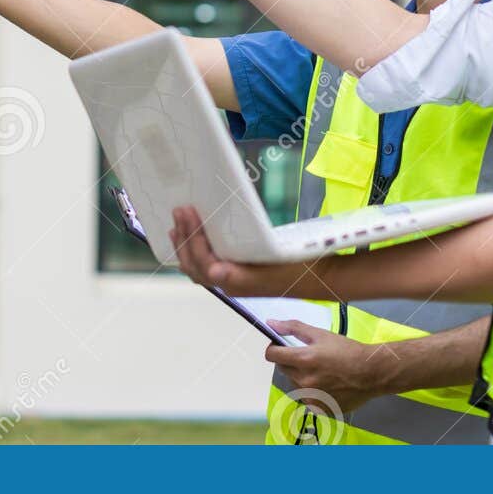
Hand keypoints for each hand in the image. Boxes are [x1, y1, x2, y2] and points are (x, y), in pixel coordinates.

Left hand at [168, 206, 331, 297]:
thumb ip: (243, 271)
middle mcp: (229, 284)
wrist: (315, 276)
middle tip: (179, 209)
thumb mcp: (275, 262)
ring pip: (196, 268)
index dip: (193, 238)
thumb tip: (214, 272)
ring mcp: (230, 280)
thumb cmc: (297, 265)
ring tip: (177, 222)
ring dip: (184, 245)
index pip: (203, 262)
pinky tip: (189, 237)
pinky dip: (192, 251)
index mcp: (236, 282)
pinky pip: (204, 266)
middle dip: (184, 237)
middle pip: (194, 265)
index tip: (189, 213)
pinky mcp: (234, 274)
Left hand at [265, 321, 392, 415]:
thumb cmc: (347, 351)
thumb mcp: (321, 334)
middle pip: (283, 369)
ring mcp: (312, 398)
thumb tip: (271, 323)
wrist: (372, 373)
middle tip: (308, 357)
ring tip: (322, 371)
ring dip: (301, 377)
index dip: (274, 348)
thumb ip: (294, 328)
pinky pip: (307, 398)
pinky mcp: (320, 408)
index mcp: (303, 361)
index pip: (272, 356)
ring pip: (295, 384)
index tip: (280, 346)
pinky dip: (313, 391)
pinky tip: (327, 384)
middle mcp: (304, 381)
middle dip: (290, 361)